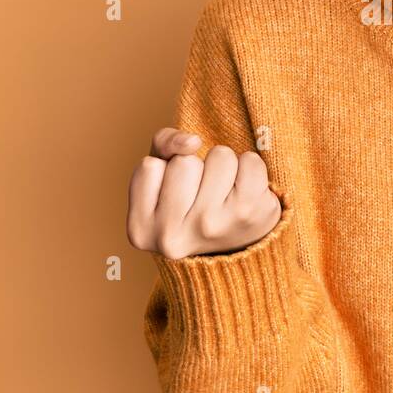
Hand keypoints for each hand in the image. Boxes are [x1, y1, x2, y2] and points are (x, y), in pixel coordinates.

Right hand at [127, 128, 282, 258]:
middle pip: (186, 161)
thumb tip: (192, 142)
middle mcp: (175, 236)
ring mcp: (215, 228)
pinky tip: (244, 191)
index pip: (150, 166)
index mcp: (140, 230)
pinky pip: (251, 161)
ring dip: (224, 165)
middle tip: (201, 194)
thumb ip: (163, 144)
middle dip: (196, 166)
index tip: (173, 194)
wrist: (234, 251)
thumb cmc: (190, 203)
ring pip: (220, 157)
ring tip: (223, 192)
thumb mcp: (162, 175)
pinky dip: (249, 166)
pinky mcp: (252, 216)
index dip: (165, 169)